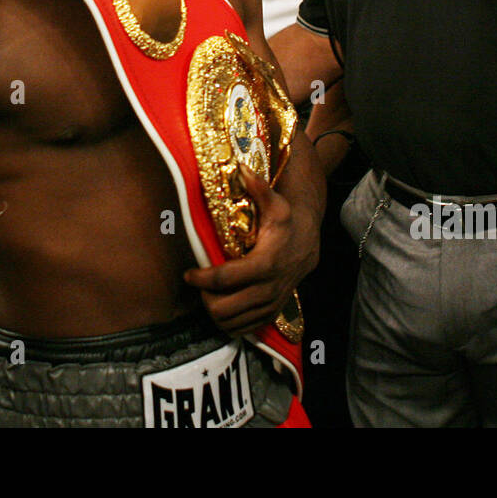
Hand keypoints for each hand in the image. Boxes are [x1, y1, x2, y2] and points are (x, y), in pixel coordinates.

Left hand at [183, 162, 318, 334]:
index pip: (225, 278)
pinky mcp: (271, 314)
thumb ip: (258, 188)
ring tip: (208, 292)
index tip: (188, 273)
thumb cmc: (287, 222)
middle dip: (205, 297)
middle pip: (224, 307)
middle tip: (199, 283)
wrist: (309, 244)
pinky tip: (222, 304)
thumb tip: (241, 168)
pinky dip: (228, 322)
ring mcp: (270, 304)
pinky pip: (243, 330)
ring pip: (231, 322)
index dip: (202, 278)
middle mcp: (268, 288)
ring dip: (214, 310)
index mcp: (265, 263)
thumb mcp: (276, 203)